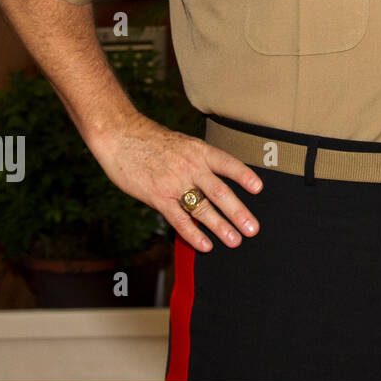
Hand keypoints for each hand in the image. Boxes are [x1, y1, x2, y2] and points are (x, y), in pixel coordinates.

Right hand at [87, 110, 262, 252]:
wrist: (121, 136)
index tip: (258, 189)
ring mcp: (174, 183)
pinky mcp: (158, 197)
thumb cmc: (152, 141)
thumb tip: (217, 177)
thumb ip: (199, 161)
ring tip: (235, 240)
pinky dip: (194, 233)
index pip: (228, 164)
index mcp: (200, 151)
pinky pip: (179, 219)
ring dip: (221, 227)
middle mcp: (191, 167)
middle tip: (253, 228)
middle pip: (220, 192)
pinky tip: (205, 244)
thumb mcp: (183, 143)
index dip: (244, 176)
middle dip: (238, 212)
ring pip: (203, 208)